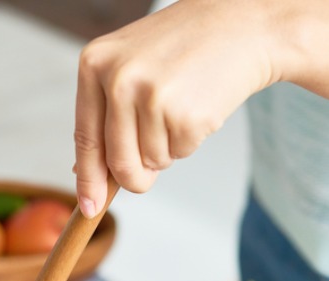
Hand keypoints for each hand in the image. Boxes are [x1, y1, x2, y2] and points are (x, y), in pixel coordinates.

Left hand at [74, 0, 292, 216]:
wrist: (243, 24)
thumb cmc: (184, 46)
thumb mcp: (130, 65)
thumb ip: (105, 114)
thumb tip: (85, 170)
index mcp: (95, 63)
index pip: (85, 136)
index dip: (88, 179)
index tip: (89, 208)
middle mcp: (117, 79)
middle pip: (118, 162)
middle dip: (136, 176)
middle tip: (152, 165)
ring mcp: (151, 97)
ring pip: (152, 162)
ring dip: (169, 147)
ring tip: (181, 106)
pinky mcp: (185, 115)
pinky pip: (181, 154)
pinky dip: (192, 140)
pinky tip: (199, 104)